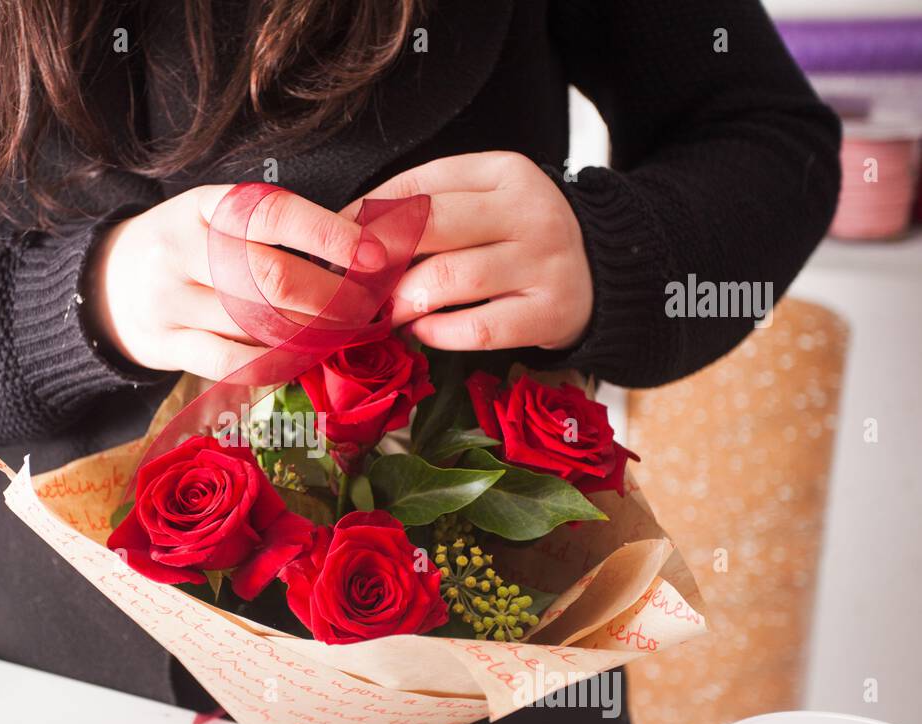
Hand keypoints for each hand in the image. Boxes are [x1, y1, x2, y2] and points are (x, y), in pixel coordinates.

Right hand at [88, 185, 383, 381]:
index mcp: (202, 206)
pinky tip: (303, 360)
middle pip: (270, 277)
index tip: (375, 256)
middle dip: (331, 296)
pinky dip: (275, 364)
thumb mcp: (213, 219)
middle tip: (368, 307)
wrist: (105, 285)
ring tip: (346, 335)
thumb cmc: (184, 248)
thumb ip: (269, 231)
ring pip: (254, 325)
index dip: (329, 234)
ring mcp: (168, 301)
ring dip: (311, 334)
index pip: (273, 214)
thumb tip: (354, 254)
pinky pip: (232, 363)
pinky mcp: (165, 346)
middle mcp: (179, 250)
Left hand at [341, 152, 593, 350]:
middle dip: (379, 256)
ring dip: (403, 299)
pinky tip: (423, 331)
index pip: (420, 185)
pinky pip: (477, 328)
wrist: (604, 273)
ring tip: (387, 310)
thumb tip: (350, 234)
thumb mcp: (487, 201)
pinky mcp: (549, 313)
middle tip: (352, 280)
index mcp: (506, 172)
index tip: (335, 238)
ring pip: (450, 279)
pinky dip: (438, 334)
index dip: (367, 214)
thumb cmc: (521, 238)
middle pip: (432, 226)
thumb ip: (430, 207)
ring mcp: (543, 263)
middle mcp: (529, 211)